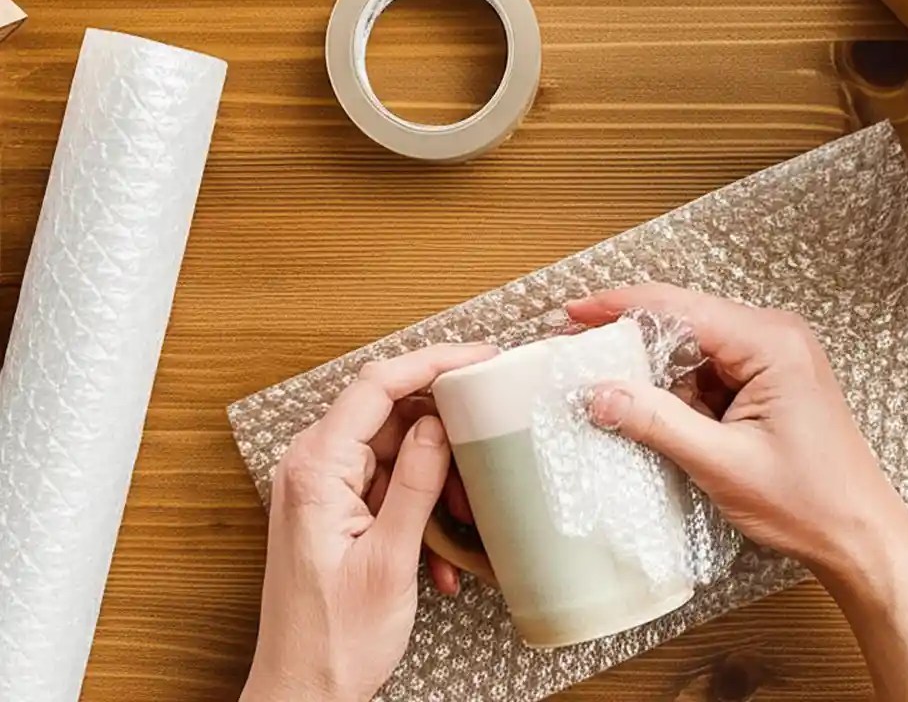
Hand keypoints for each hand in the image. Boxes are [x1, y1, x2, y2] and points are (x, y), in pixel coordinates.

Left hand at [241, 344, 497, 701]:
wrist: (303, 691)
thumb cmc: (332, 640)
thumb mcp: (389, 560)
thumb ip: (414, 484)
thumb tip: (438, 426)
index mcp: (316, 469)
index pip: (377, 385)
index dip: (433, 362)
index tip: (480, 358)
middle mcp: (313, 468)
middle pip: (391, 414)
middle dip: (445, 438)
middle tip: (485, 461)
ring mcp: (323, 488)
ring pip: (398, 452)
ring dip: (438, 484)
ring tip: (461, 526)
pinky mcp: (337, 510)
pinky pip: (390, 487)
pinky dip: (422, 511)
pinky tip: (439, 555)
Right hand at [566, 284, 907, 576]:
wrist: (859, 534)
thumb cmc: (809, 501)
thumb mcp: (721, 463)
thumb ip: (657, 422)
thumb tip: (598, 392)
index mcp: (771, 343)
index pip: (679, 306)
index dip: (619, 307)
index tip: (572, 314)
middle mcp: (776, 337)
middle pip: (685, 322)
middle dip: (634, 346)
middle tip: (583, 362)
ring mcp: (776, 358)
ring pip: (694, 351)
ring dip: (661, 380)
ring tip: (623, 406)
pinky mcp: (772, 381)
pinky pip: (713, 373)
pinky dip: (685, 396)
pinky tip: (667, 423)